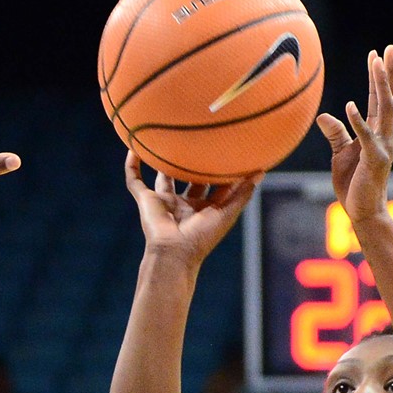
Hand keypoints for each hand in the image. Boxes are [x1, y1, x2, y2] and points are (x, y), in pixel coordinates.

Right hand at [124, 152, 259, 266]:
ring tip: (165, 140)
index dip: (222, 171)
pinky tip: (133, 149)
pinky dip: (131, 167)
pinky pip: (134, 180)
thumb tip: (260, 172)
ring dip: (162, 162)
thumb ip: (242, 194)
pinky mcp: (145, 200)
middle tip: (202, 140)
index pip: (215, 186)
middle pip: (190, 179)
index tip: (230, 151)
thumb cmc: (202, 238)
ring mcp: (164, 201)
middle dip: (194, 164)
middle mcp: (183, 203)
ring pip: (162, 177)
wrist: (173, 252)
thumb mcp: (227, 214)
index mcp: (203, 208)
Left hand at [315, 45, 392, 224]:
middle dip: (389, 73)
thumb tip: (323, 115)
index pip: (380, 99)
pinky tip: (350, 105)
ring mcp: (382, 146)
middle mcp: (385, 135)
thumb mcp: (341, 154)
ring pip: (385, 110)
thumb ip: (336, 133)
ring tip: (376, 64)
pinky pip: (366, 137)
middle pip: (390, 97)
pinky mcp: (373, 160)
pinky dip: (358, 121)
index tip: (377, 54)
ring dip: (380, 86)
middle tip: (390, 48)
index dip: (379, 77)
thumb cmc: (354, 184)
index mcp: (378, 132)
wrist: (363, 212)